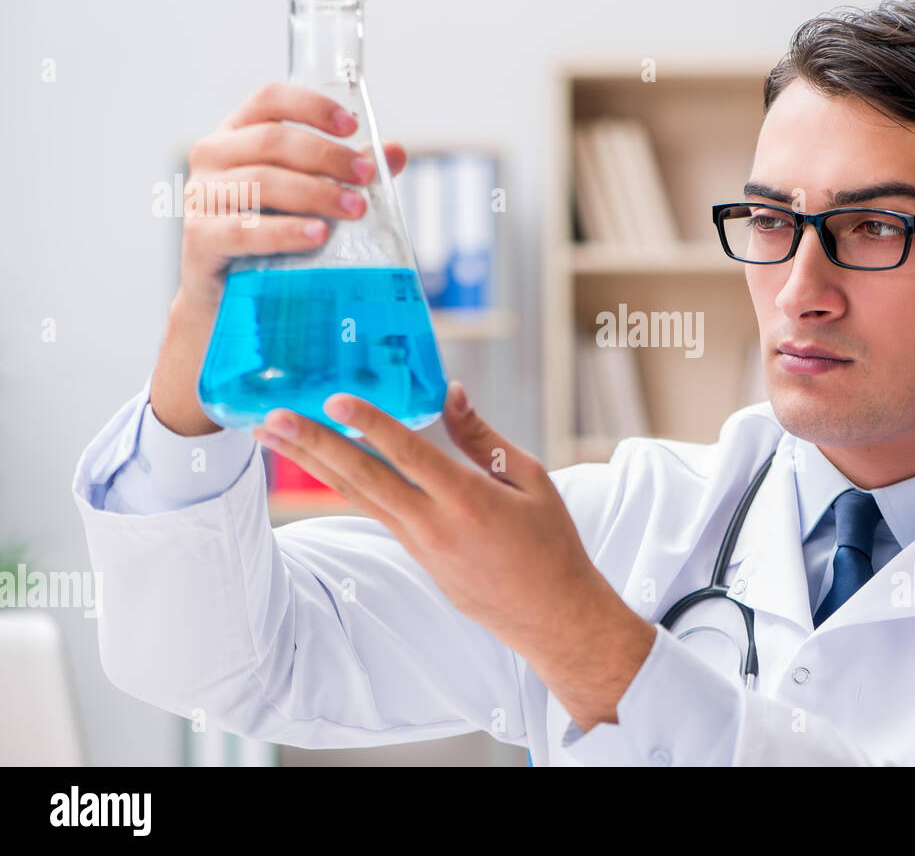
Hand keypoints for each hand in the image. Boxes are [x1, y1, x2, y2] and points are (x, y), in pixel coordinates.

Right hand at [178, 81, 408, 314]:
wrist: (230, 295)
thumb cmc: (275, 233)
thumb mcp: (311, 196)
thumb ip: (347, 172)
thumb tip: (395, 153)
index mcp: (239, 134)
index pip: (269, 100)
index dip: (311, 106)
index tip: (353, 126)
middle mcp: (213, 156)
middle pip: (271, 140)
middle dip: (326, 157)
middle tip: (367, 177)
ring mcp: (201, 196)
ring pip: (261, 182)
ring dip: (314, 193)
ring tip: (354, 209)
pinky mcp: (200, 238)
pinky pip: (244, 230)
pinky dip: (285, 231)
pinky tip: (318, 235)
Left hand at [251, 380, 656, 729]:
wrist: (551, 614)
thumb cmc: (551, 541)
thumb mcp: (531, 480)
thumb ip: (483, 438)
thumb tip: (451, 391)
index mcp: (469, 501)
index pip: (408, 454)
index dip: (369, 424)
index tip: (334, 399)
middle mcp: (435, 526)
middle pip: (363, 478)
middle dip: (313, 445)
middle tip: (271, 419)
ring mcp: (421, 547)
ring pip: (358, 497)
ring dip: (313, 465)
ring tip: (273, 439)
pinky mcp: (417, 559)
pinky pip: (375, 513)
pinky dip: (344, 485)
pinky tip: (322, 465)